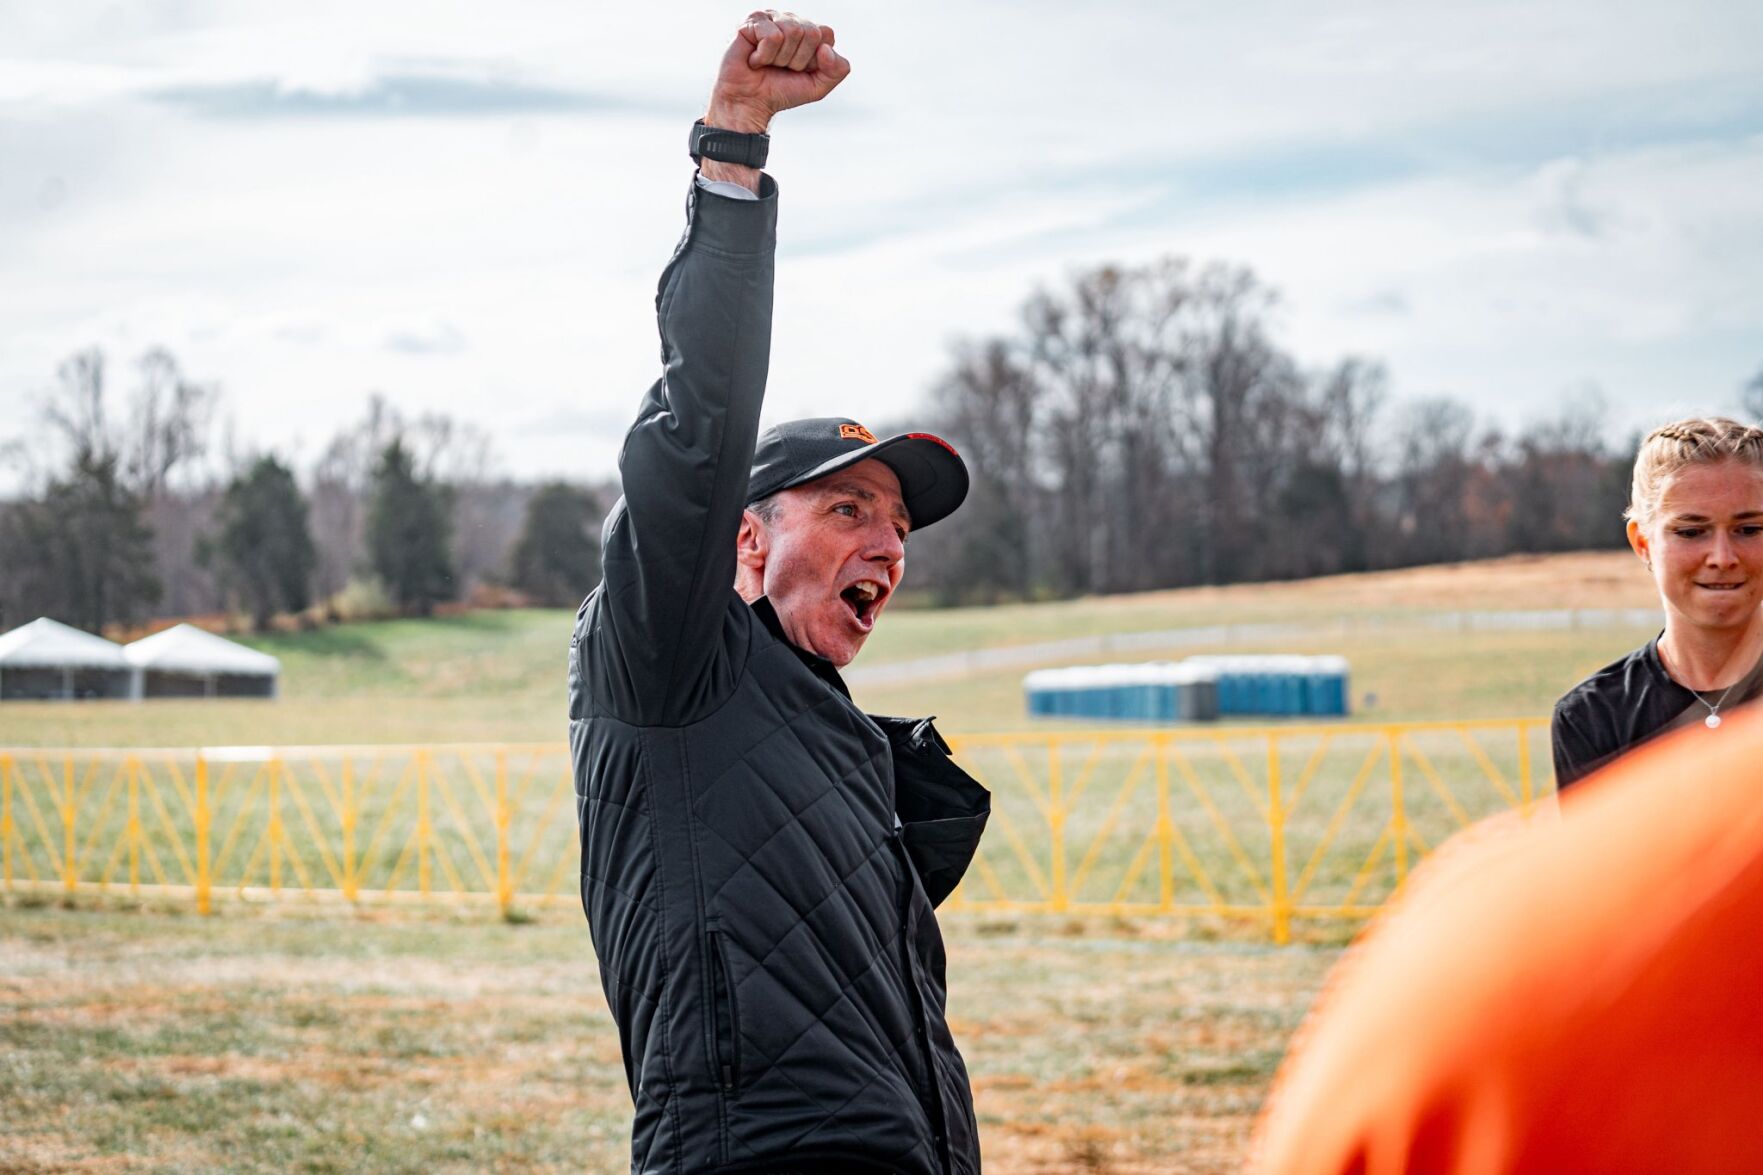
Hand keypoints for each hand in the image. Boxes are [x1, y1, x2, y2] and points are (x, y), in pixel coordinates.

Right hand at [703, 10, 850, 134]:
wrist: (749, 104)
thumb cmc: (780, 92)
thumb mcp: (818, 87)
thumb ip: (837, 70)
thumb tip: (826, 49)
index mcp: (808, 33)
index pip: (826, 34)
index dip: (815, 59)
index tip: (800, 70)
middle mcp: (791, 21)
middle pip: (811, 32)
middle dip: (798, 59)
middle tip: (781, 67)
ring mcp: (771, 18)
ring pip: (793, 31)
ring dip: (780, 58)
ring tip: (768, 63)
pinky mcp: (752, 21)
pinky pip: (773, 36)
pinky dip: (764, 55)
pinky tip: (755, 59)